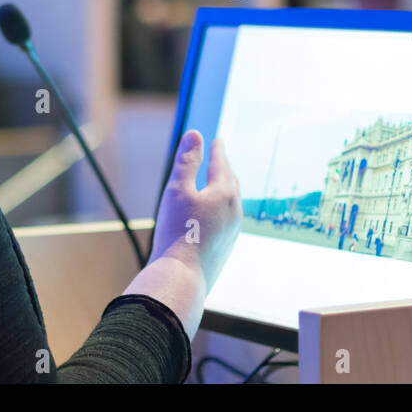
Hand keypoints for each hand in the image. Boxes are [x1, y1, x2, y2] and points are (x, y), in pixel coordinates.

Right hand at [150, 130, 241, 289]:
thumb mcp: (177, 190)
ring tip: (219, 183)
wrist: (182, 277)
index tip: (217, 141)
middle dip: (224, 168)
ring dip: (226, 189)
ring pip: (232, 203)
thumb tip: (195, 134)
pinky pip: (229, 221)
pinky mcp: (226, 248)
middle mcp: (234, 211)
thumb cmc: (177, 232)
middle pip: (231, 182)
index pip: (221, 164)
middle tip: (219, 158)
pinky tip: (216, 216)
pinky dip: (223, 209)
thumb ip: (187, 161)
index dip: (217, 150)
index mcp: (224, 193)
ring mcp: (233, 232)